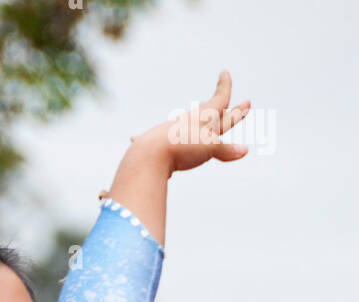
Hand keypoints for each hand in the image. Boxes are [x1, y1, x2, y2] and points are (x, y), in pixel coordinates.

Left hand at [130, 70, 250, 173]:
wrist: (150, 153)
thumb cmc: (183, 147)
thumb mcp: (209, 148)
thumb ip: (226, 150)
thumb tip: (244, 150)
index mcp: (206, 116)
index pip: (220, 98)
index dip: (225, 86)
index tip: (223, 72)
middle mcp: (191, 120)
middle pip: (210, 111)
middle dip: (222, 106)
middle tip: (232, 101)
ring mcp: (176, 130)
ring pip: (189, 122)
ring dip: (196, 119)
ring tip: (198, 114)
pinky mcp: (160, 144)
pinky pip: (157, 141)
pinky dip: (149, 139)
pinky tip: (132, 136)